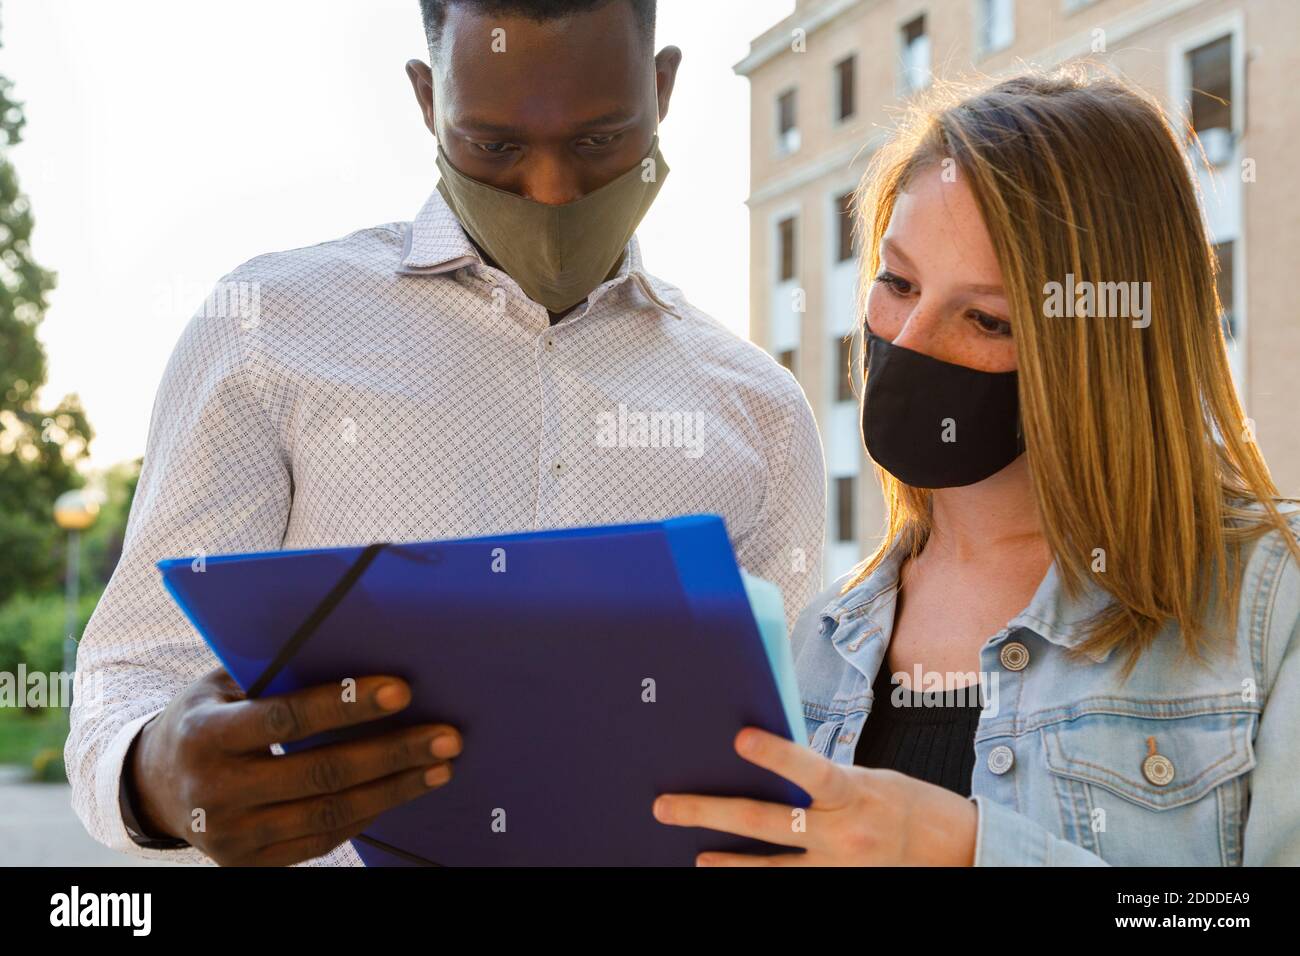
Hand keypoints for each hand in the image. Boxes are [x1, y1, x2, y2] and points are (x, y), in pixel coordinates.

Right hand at [127, 667, 460, 865]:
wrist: (155, 784)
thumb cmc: (208, 715)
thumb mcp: (224, 684)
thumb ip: (278, 671)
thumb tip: (362, 645)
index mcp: (205, 735)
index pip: (285, 719)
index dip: (346, 705)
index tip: (402, 691)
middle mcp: (214, 792)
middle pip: (320, 773)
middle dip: (392, 753)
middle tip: (446, 736)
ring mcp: (232, 836)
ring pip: (329, 814)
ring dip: (395, 790)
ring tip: (440, 766)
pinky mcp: (249, 863)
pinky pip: (321, 839)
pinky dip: (368, 813)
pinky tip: (402, 789)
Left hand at [653, 726, 976, 865]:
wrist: (958, 851)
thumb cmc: (907, 805)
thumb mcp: (869, 780)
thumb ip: (823, 780)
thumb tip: (770, 772)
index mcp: (855, 793)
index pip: (810, 768)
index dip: (776, 753)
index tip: (740, 738)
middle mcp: (845, 834)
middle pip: (767, 823)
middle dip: (709, 813)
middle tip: (665, 806)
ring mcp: (841, 868)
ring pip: (770, 869)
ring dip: (728, 861)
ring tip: (697, 856)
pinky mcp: (841, 889)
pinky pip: (793, 887)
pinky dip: (761, 881)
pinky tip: (732, 875)